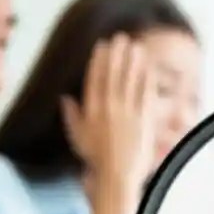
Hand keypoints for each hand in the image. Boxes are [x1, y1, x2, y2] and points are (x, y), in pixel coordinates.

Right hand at [61, 34, 156, 195]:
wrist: (116, 176)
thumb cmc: (96, 160)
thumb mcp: (78, 137)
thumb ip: (72, 116)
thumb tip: (65, 98)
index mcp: (92, 110)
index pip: (95, 79)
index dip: (99, 60)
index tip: (102, 46)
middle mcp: (109, 108)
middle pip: (113, 75)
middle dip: (117, 55)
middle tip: (120, 38)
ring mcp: (127, 113)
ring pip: (130, 81)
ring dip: (133, 62)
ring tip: (136, 46)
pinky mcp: (143, 120)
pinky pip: (145, 94)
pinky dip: (146, 79)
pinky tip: (148, 67)